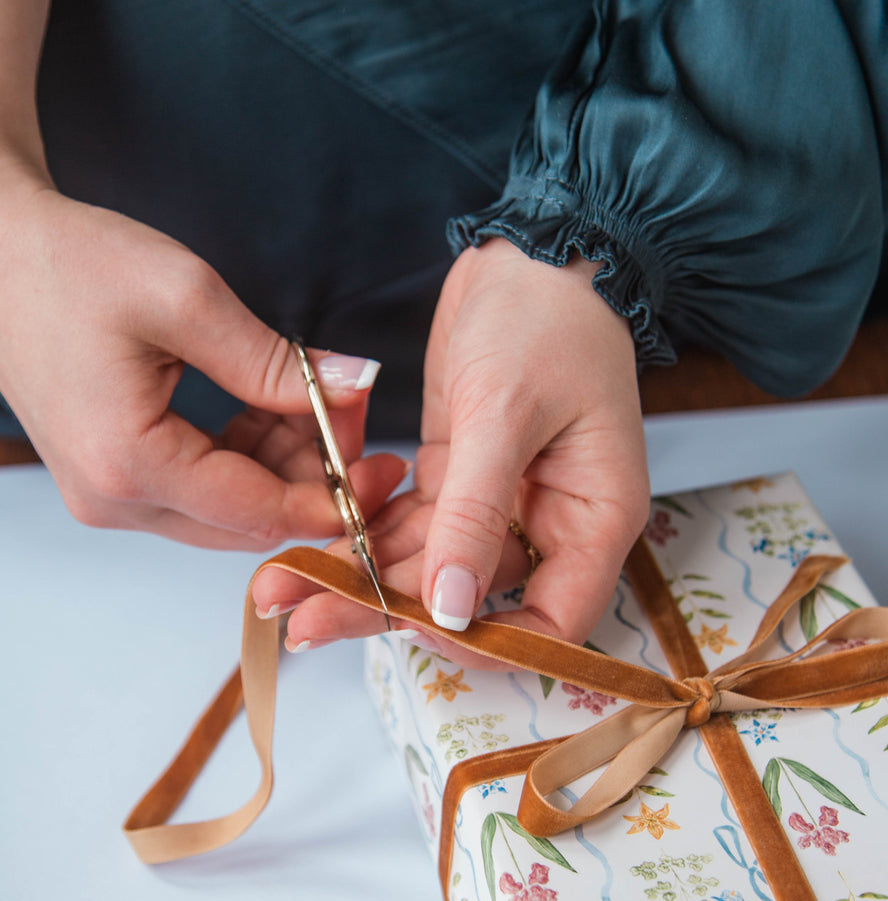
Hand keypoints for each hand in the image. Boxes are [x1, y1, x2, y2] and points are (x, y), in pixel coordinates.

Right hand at [0, 181, 406, 548]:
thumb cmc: (73, 265)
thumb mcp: (187, 299)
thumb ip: (276, 362)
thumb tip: (359, 387)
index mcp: (130, 464)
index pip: (258, 512)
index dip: (333, 498)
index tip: (384, 470)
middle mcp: (115, 501)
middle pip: (246, 521)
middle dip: (313, 481)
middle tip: (357, 423)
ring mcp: (109, 498)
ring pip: (227, 510)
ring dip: (283, 468)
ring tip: (320, 406)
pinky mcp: (112, 482)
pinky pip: (200, 491)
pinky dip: (246, 460)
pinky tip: (273, 411)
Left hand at [253, 239, 648, 666]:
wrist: (528, 256)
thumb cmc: (545, 321)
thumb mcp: (505, 411)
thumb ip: (475, 513)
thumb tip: (451, 609)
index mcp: (593, 522)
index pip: (551, 625)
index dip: (486, 644)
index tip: (412, 632)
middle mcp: (549, 527)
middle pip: (470, 601)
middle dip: (385, 612)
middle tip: (304, 622)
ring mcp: (499, 507)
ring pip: (427, 568)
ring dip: (357, 578)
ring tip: (279, 591)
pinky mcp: (456, 482)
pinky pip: (408, 527)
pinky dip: (360, 536)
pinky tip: (306, 549)